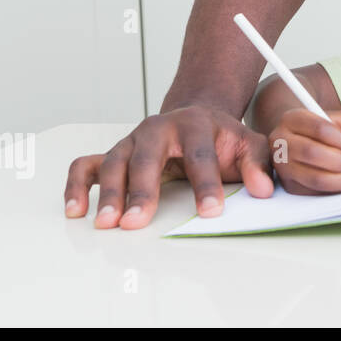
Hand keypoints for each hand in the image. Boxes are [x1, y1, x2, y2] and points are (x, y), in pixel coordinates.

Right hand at [64, 106, 274, 229]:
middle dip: (142, 191)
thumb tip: (264, 190)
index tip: (211, 211)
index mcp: (195, 124)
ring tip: (105, 223)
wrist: (197, 117)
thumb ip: (258, 164)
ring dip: (108, 193)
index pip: (200, 156)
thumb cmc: (222, 137)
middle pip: (146, 158)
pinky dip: (77, 185)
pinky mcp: (114, 153)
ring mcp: (132, 141)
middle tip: (137, 222)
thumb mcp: (250, 144)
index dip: (206, 184)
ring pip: (114, 163)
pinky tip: (76, 209)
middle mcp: (158, 129)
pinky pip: (86, 165)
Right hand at [268, 109, 340, 194]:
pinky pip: (315, 192)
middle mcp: (281, 141)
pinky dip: (335, 189)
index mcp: (293, 119)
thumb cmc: (324, 130)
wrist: (304, 140)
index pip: (319, 127)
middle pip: (312, 152)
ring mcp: (282, 166)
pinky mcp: (289, 185)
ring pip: (314, 177)